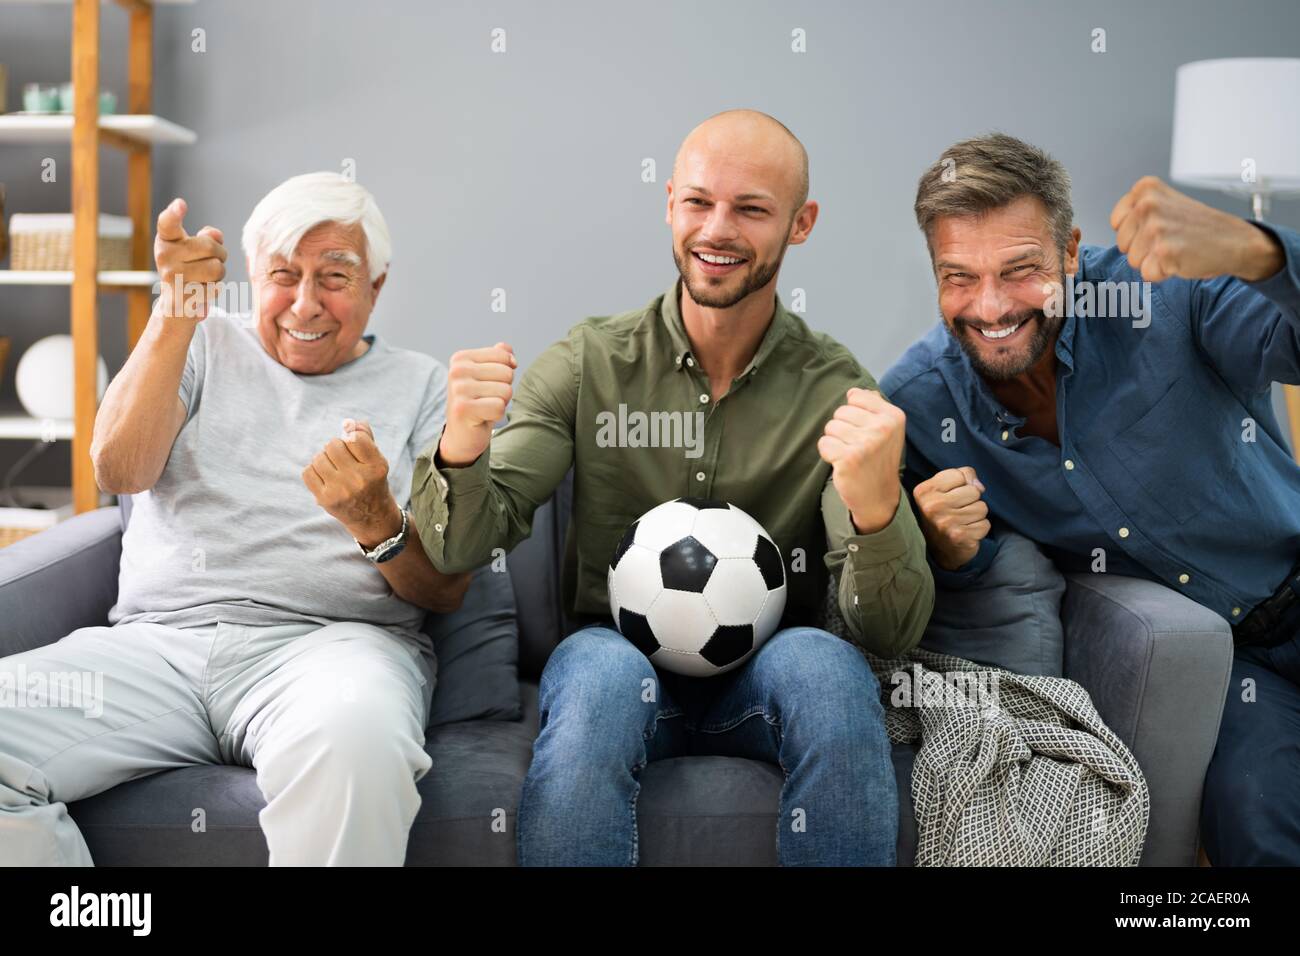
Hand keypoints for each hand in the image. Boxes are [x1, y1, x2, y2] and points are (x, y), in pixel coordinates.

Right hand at [154, 197, 226, 320]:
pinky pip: (216, 288)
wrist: (176, 304)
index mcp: (167, 239)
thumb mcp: (196, 247)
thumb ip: (208, 236)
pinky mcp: (181, 297)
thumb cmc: (189, 268)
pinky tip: (201, 291)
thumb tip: (215, 235)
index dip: (174, 213)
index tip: (181, 204)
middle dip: (220, 254)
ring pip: (217, 269)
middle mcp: (164, 256)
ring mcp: (171, 277)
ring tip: (206, 277)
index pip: (168, 223)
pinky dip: (215, 289)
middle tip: (211, 261)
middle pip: (210, 247)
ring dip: (219, 273)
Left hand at [301, 419, 401, 547]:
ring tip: (333, 468)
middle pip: (334, 445)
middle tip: (342, 458)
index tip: (352, 443)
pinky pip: (308, 471)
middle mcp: (359, 480)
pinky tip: (324, 476)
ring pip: (319, 457)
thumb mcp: (376, 460)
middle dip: (336, 447)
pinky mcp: (325, 499)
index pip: (355, 438)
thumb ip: (365, 438)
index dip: (351, 436)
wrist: (371, 517)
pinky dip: (314, 470)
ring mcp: (340, 491)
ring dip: (324, 458)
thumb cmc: (372, 482)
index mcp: (376, 467)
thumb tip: (348, 422)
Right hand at [439, 342, 515, 466]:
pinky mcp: (462, 408)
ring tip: (484, 408)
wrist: (461, 435)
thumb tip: (507, 348)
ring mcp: (458, 389)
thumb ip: (498, 357)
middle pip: (507, 373)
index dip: (505, 374)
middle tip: (486, 400)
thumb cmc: (478, 403)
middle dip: (503, 390)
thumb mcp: (487, 376)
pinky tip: (482, 418)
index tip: (488, 385)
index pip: (504, 356)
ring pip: (506, 391)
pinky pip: (499, 407)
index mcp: (461, 358)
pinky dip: (496, 415)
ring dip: (500, 403)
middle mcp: (457, 370)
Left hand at [817, 387, 905, 533]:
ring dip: (835, 441)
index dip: (852, 413)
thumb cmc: (878, 459)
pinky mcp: (849, 458)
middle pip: (840, 412)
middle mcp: (882, 428)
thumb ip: (873, 407)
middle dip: (842, 428)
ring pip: (830, 427)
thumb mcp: (887, 430)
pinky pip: (823, 443)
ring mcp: (866, 443)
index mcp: (893, 416)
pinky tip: (842, 463)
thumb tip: (853, 392)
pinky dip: (828, 453)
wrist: (878, 496)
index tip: (863, 430)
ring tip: (849, 454)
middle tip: (856, 446)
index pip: (855, 396)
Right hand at [913, 466, 989, 570]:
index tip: (950, 496)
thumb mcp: (944, 488)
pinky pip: (985, 524)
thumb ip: (963, 475)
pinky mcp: (959, 537)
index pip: (959, 475)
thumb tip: (980, 487)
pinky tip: (966, 532)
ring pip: (982, 508)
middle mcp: (931, 506)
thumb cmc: (944, 512)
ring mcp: (945, 523)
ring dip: (976, 515)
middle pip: (974, 491)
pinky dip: (979, 529)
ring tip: (962, 521)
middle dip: (971, 500)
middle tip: (957, 511)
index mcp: (924, 491)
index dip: (961, 485)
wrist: (938, 549)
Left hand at [1110, 176, 1283, 282]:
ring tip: (1178, 248)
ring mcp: (1156, 227)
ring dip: (1154, 261)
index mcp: (1145, 189)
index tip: (1160, 227)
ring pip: (1133, 261)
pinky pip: (1147, 274)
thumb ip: (1136, 211)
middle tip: (1171, 240)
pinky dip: (1163, 273)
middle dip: (1143, 248)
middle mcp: (1148, 204)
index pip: (1117, 223)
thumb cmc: (1199, 227)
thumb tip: (1115, 227)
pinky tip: (1181, 259)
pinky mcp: (1164, 251)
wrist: (1235, 241)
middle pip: (1122, 244)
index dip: (1136, 233)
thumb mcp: (1164, 204)